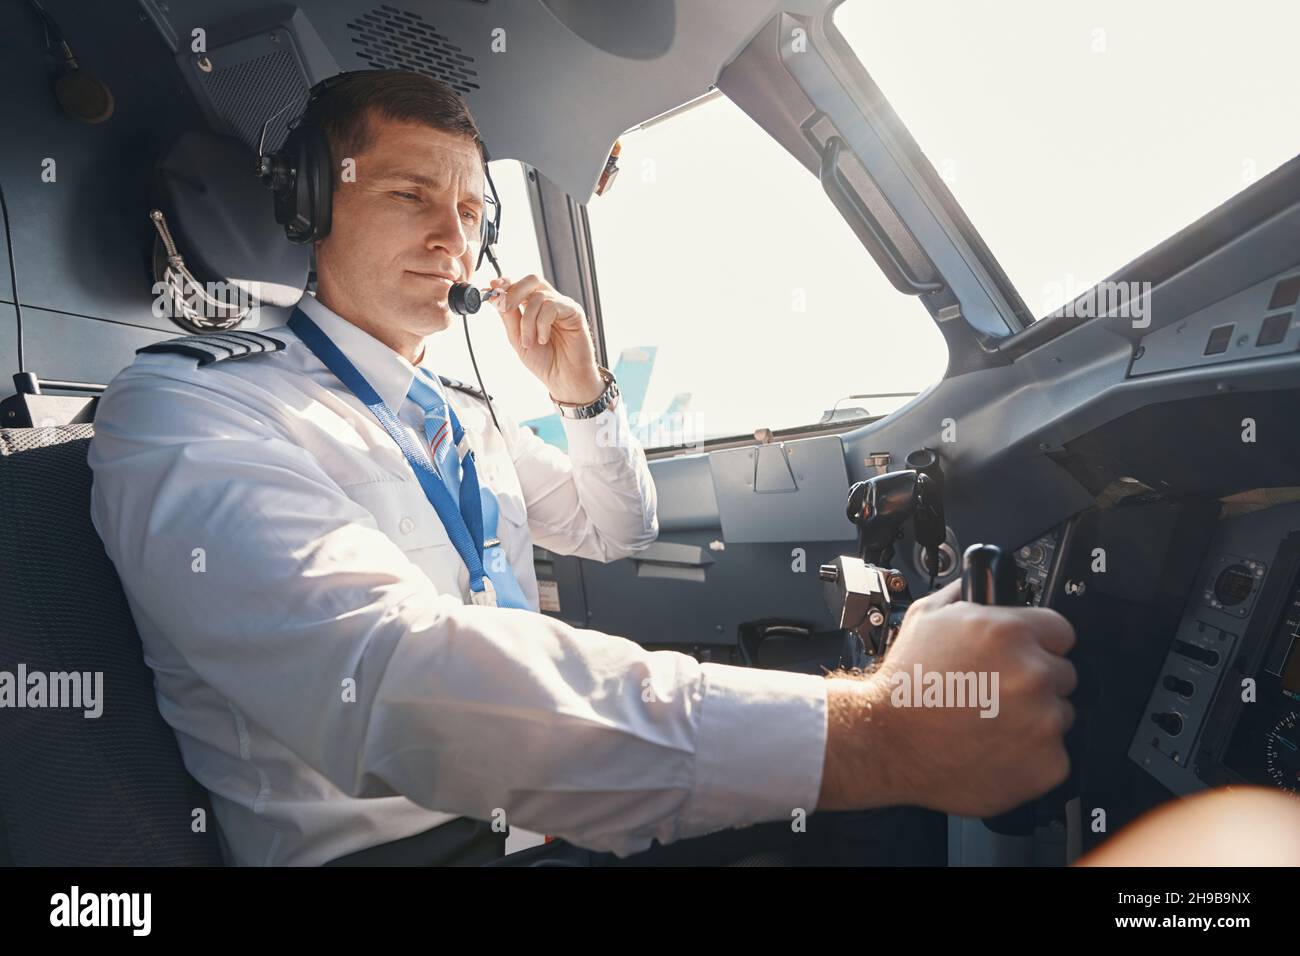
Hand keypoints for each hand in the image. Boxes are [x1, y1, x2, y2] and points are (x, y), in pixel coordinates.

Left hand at [489, 274, 605, 404]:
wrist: (563, 379)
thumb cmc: (544, 361)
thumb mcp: (517, 338)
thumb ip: (507, 315)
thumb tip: (494, 294)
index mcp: (534, 307)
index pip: (519, 285)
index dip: (505, 284)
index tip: (491, 289)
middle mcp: (549, 303)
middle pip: (531, 280)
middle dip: (514, 292)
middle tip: (505, 308)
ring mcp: (562, 306)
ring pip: (538, 296)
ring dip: (528, 321)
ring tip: (529, 342)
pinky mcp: (574, 311)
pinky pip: (552, 306)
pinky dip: (542, 324)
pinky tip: (544, 339)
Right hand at [819, 582, 1076, 816]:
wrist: (886, 741)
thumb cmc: (904, 684)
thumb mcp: (926, 616)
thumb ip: (966, 594)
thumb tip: (984, 580)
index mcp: (1009, 633)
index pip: (1061, 631)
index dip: (1039, 643)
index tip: (1022, 656)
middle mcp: (1032, 674)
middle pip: (1063, 674)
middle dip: (1035, 682)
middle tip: (998, 692)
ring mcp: (1043, 721)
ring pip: (1060, 715)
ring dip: (1036, 719)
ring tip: (993, 722)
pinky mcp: (1045, 762)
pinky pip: (1055, 755)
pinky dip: (1032, 756)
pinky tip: (997, 747)